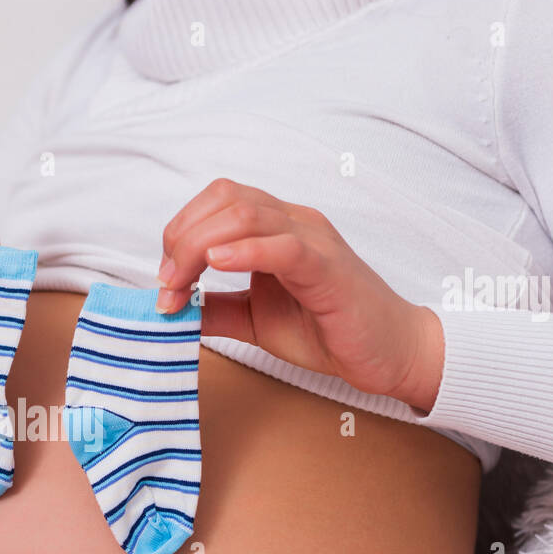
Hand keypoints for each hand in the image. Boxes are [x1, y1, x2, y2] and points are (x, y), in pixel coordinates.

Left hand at [156, 179, 443, 411]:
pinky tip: (219, 264)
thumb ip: (215, 309)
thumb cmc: (327, 330)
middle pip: (224, 200)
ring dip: (199, 247)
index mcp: (275, 227)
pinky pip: (284, 246)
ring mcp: (313, 240)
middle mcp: (293, 222)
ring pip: (246, 215)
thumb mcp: (254, 319)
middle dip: (180, 240)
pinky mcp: (329, 268)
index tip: (164, 282)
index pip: (216, 202)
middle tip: (167, 286)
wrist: (387, 353)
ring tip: (182, 285)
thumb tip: (172, 307)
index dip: (179, 233)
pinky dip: (245, 251)